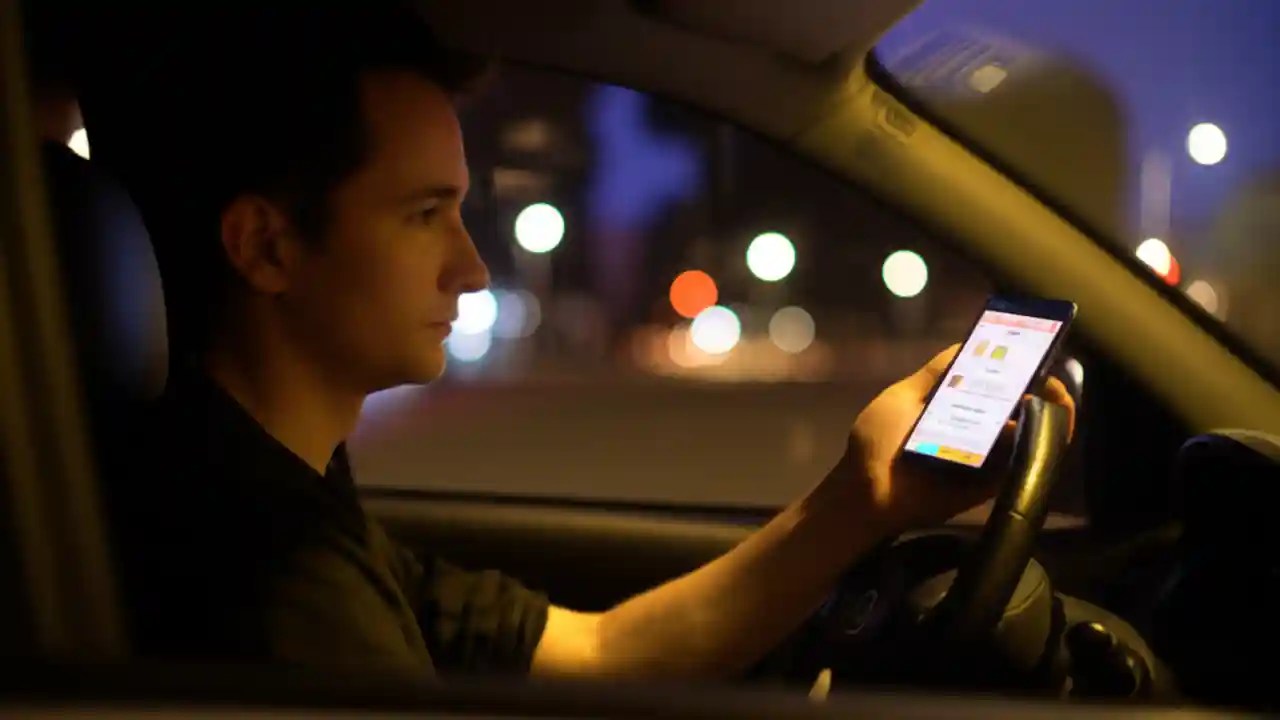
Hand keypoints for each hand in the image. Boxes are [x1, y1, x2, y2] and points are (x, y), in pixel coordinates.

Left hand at [834, 345, 1076, 535]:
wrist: (867, 494)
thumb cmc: (878, 444)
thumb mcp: (903, 398)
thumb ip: (934, 376)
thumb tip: (970, 346)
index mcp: (958, 405)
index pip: (999, 381)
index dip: (1021, 366)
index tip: (1039, 352)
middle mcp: (979, 429)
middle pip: (1024, 405)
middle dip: (1045, 387)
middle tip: (1053, 380)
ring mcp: (988, 457)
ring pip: (1033, 433)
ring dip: (1051, 414)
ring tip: (1056, 398)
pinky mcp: (991, 484)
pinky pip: (1023, 466)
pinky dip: (1040, 448)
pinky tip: (1044, 428)